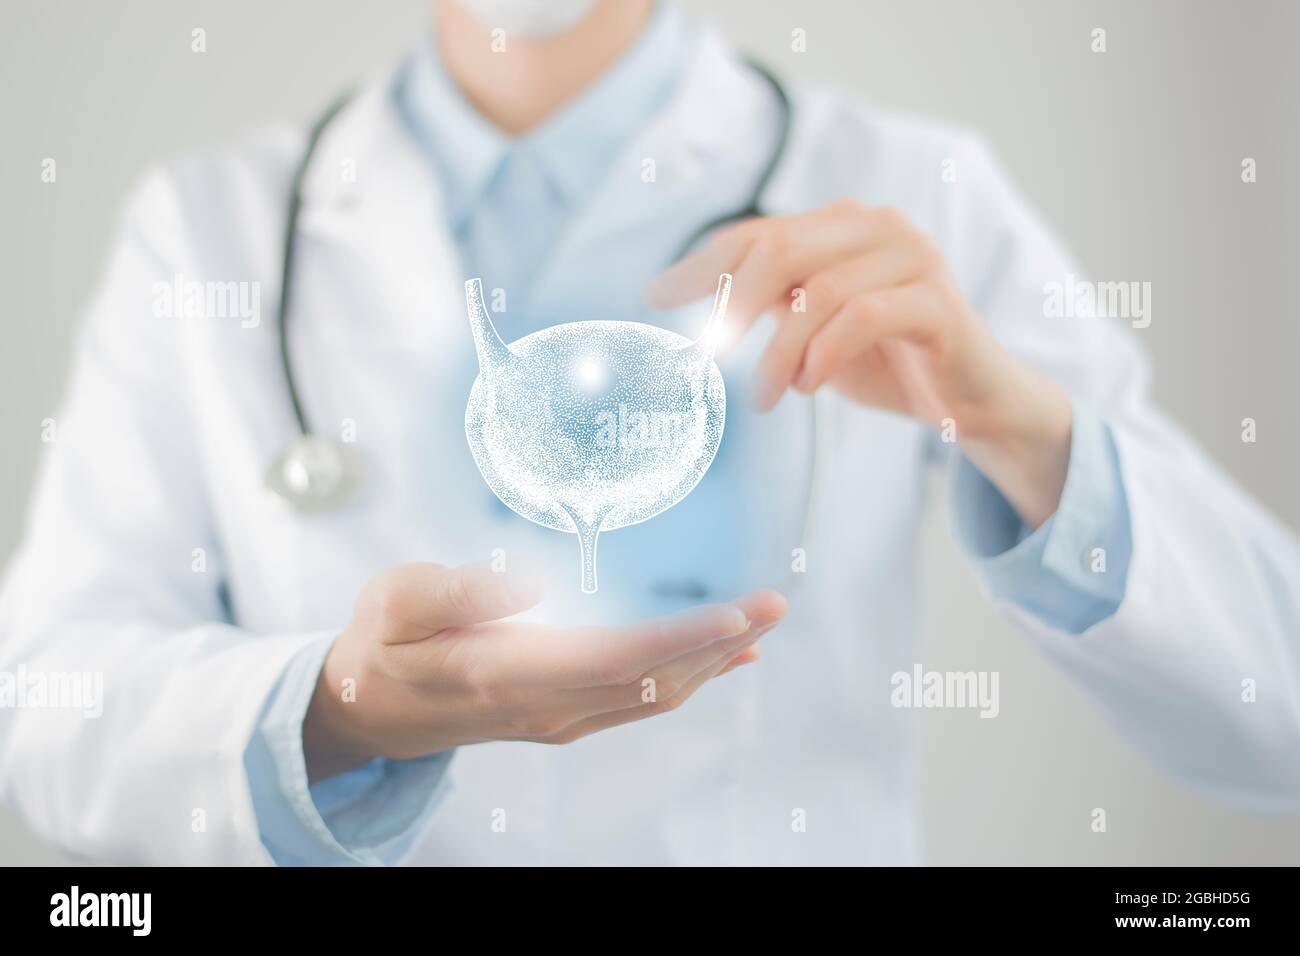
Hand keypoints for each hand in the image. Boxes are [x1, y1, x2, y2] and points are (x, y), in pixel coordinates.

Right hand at [303, 561, 786, 780]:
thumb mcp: (394, 600)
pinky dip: (691, 676)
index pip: (613, 662)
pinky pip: (641, 702)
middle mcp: (545, 707)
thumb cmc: (382, 642)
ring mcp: (559, 718)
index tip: (735, 615)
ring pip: (654, 696)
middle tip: (775, 602)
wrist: (368, 710)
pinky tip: (727, 657)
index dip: (680, 640)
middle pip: (651, 682)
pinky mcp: (565, 715)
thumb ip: (454, 591)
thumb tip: (530, 583)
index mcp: (506, 674)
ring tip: (763, 620)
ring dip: (713, 661)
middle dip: (719, 645)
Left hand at [647, 200, 1073, 526]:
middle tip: (709, 355)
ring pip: (820, 290)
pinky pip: (864, 316)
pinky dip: (824, 353)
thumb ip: (771, 306)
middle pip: (781, 247)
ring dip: (780, 352)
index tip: (655, 298)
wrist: (970, 398)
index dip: (702, 264)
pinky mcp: (939, 301)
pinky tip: (810, 384)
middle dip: (733, 302)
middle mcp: (877, 226)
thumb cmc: (885, 362)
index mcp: (841, 225)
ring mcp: (913, 257)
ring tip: (768, 396)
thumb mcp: (812, 331)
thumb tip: (699, 308)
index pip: (757, 233)